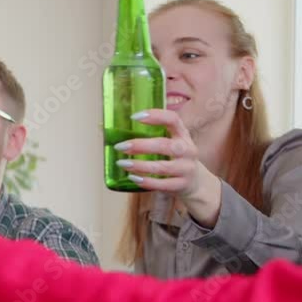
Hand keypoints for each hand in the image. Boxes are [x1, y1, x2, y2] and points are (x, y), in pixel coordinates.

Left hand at [114, 110, 222, 225]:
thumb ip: (149, 135)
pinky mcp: (181, 185)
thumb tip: (106, 127)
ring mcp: (187, 169)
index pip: (173, 120)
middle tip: (120, 146)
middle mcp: (187, 150)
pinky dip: (146, 181)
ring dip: (139, 165)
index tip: (134, 117)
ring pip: (161, 167)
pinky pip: (162, 184)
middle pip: (165, 145)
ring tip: (122, 163)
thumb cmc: (174, 158)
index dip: (155, 116)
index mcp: (183, 135)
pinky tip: (132, 177)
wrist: (195, 183)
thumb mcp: (170, 143)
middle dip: (140, 145)